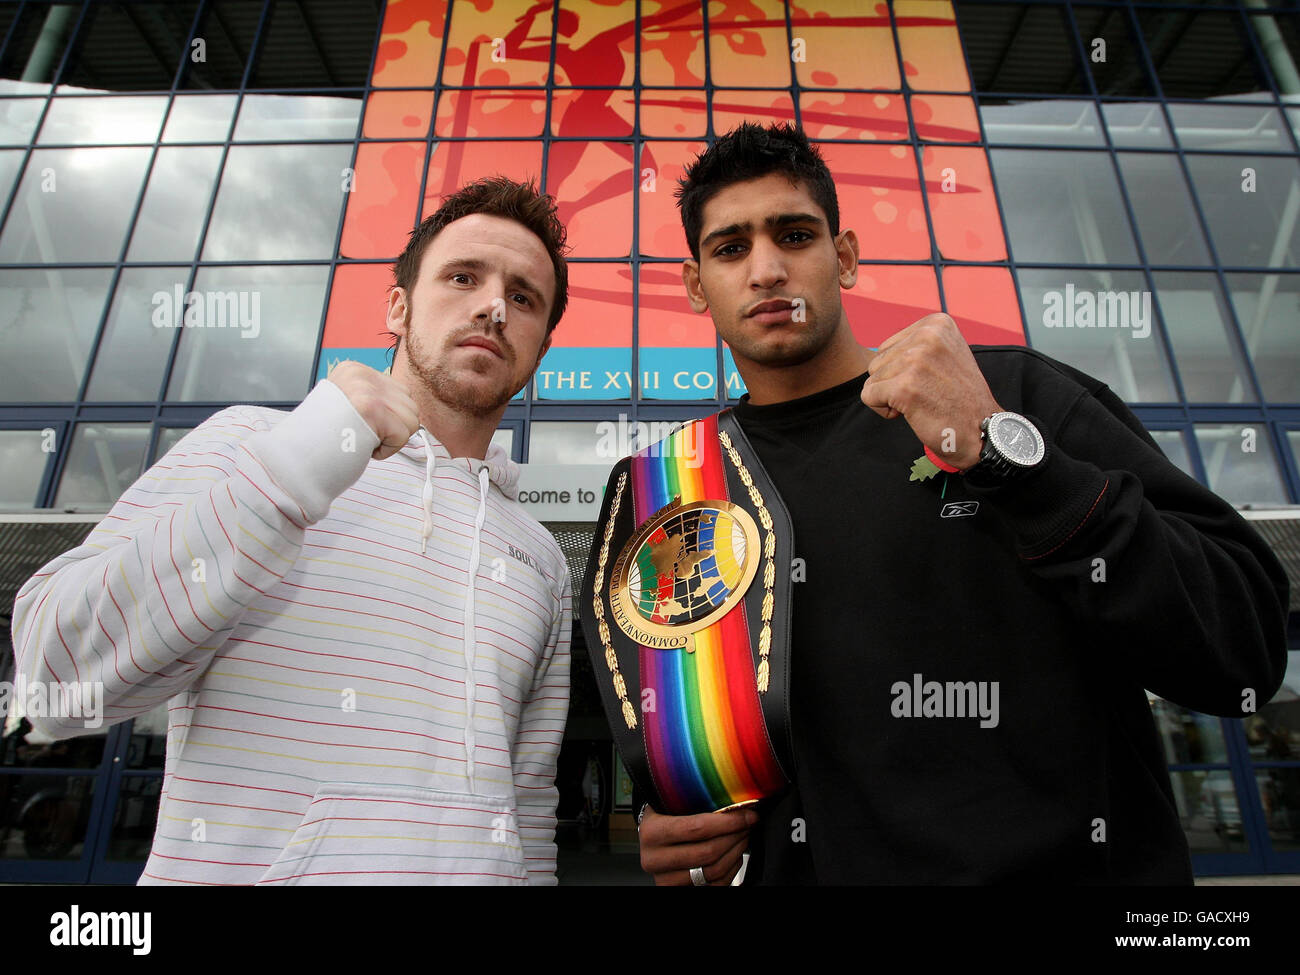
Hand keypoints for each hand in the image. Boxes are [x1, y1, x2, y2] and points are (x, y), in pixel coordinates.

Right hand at [327, 361, 419, 459]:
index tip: (360, 425)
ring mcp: (368, 391)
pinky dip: (386, 450)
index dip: (387, 417)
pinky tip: (362, 447)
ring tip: (361, 439)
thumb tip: (408, 407)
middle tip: (362, 435)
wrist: (296, 456)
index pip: (399, 391)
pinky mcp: (373, 410)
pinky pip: (403, 436)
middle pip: (410, 405)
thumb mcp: (347, 405)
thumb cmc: (324, 438)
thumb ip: (374, 399)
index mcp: (354, 370)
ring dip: (389, 440)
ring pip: (412, 421)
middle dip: (392, 428)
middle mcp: (362, 375)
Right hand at [639, 806, 757, 885]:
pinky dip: (731, 869)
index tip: (748, 814)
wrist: (647, 840)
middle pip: (708, 852)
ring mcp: (666, 879)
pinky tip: (734, 854)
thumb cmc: (662, 816)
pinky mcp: (677, 890)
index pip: (697, 828)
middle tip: (748, 824)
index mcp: (652, 832)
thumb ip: (694, 799)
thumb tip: (735, 798)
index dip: (729, 822)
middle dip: (735, 836)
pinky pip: (715, 885)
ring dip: (736, 852)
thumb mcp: (668, 802)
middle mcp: (655, 859)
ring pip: (713, 871)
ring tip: (743, 836)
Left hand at [859, 313, 1000, 469]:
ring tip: (921, 402)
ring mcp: (915, 360)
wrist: (981, 429)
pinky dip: (883, 409)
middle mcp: (927, 336)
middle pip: (878, 361)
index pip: (888, 346)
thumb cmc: (959, 397)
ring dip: (890, 396)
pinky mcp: (904, 387)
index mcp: (937, 324)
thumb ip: (916, 345)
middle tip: (927, 394)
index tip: (931, 380)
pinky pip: (868, 396)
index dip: (902, 370)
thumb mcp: (945, 354)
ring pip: (872, 378)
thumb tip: (878, 350)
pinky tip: (910, 412)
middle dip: (894, 382)